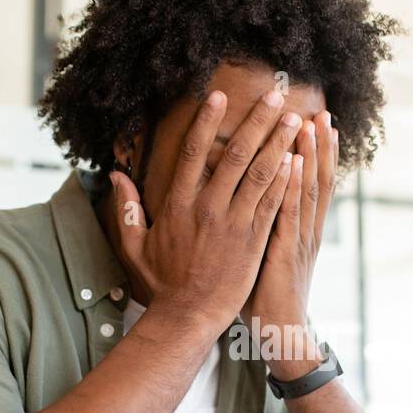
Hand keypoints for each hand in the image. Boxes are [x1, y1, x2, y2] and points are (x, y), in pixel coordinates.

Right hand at [110, 89, 301, 333]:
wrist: (188, 317)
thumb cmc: (162, 284)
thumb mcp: (136, 246)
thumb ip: (127, 209)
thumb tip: (115, 176)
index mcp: (179, 205)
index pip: (193, 153)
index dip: (206, 122)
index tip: (218, 96)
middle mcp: (208, 208)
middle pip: (236, 155)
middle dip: (256, 121)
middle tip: (273, 95)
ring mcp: (233, 224)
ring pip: (260, 175)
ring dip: (278, 143)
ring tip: (293, 119)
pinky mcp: (254, 241)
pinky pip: (272, 204)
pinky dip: (285, 180)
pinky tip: (297, 158)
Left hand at [244, 111, 338, 379]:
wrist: (279, 334)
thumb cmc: (264, 298)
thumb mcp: (264, 257)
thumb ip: (261, 228)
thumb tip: (250, 204)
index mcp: (300, 230)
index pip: (311, 184)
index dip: (316, 155)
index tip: (316, 124)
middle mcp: (304, 230)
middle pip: (316, 180)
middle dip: (319, 146)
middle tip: (322, 112)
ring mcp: (297, 240)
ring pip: (307, 191)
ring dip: (309, 156)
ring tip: (311, 124)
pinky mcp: (283, 253)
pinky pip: (288, 215)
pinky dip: (292, 188)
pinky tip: (293, 164)